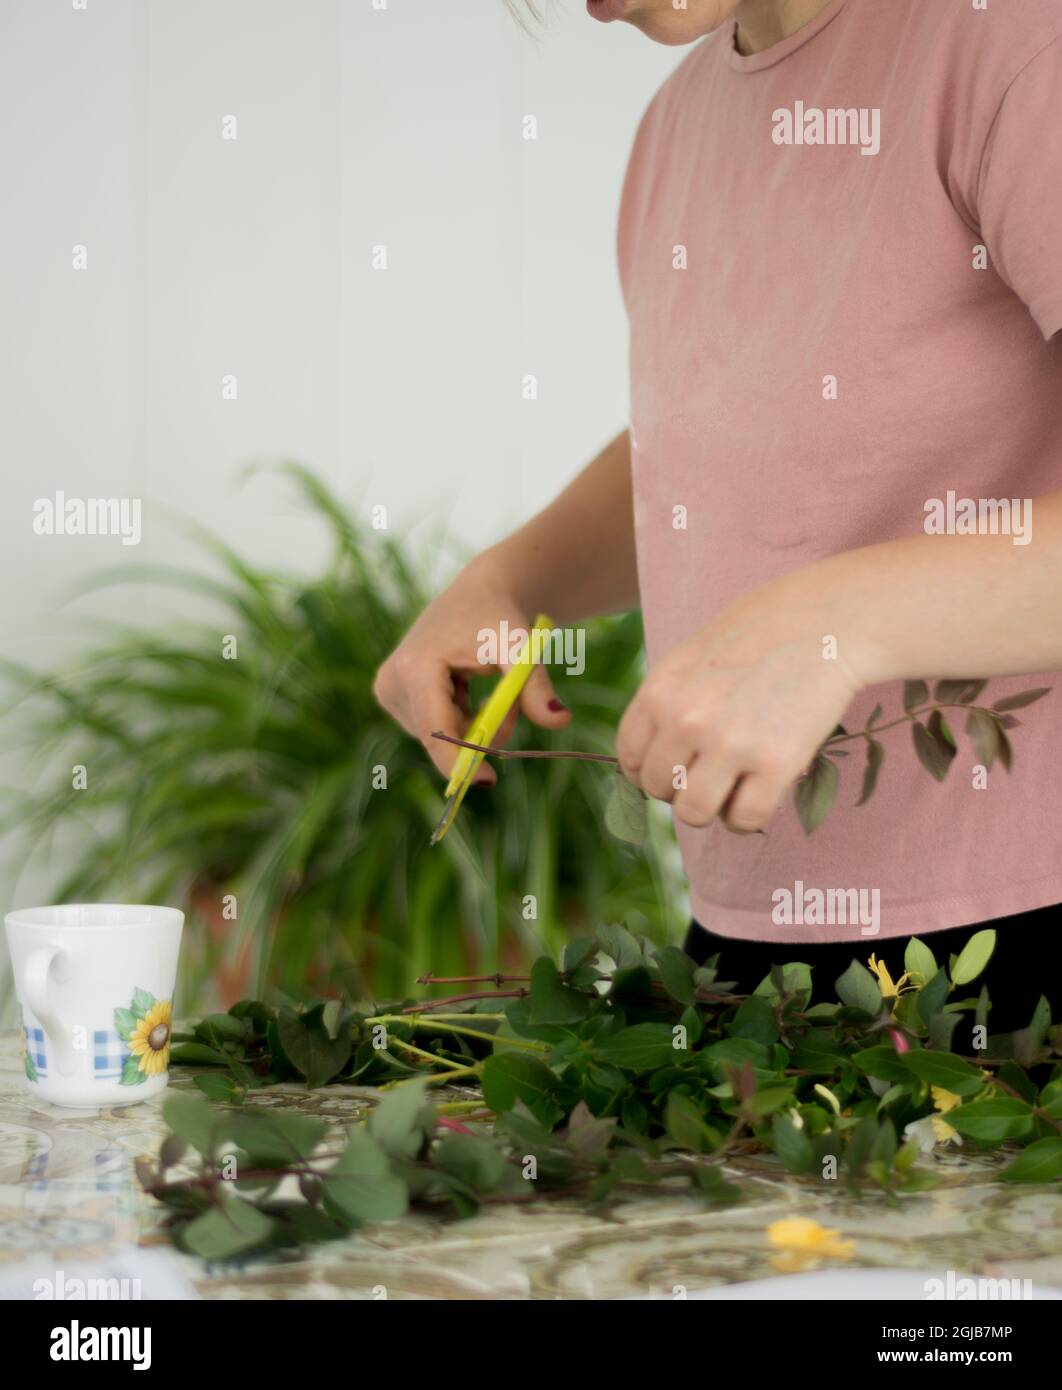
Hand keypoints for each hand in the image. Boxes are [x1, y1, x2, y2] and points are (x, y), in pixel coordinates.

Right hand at [373, 550, 570, 782]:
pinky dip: (461, 721)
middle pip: (440, 737)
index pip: (435, 729)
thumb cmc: (498, 616)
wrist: (479, 593)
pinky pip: (434, 730)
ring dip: (473, 727)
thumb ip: (535, 686)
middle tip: (511, 703)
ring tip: (490, 688)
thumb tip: (560, 720)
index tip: (487, 781)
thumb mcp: (520, 649)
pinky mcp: (392, 697)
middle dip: (480, 733)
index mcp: (415, 667)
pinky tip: (470, 692)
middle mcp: (392, 681)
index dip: (460, 759)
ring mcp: (388, 691)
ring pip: (439, 737)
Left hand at [616, 599, 863, 832]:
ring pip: (693, 812)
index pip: (629, 757)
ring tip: (732, 787)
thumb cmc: (761, 633)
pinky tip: (760, 793)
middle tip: (711, 772)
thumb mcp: (693, 656)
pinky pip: (744, 819)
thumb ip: (669, 702)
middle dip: (681, 787)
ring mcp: (729, 744)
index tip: (674, 768)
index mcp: (659, 690)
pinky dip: (748, 817)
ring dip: (711, 808)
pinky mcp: (774, 763)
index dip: (650, 770)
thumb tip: (653, 756)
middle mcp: (685, 720)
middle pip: (658, 788)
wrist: (827, 620)